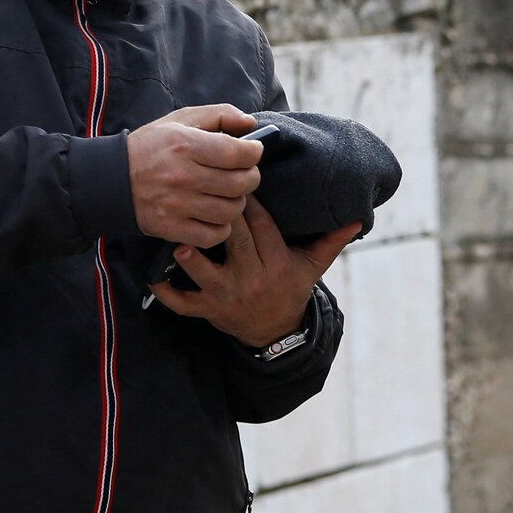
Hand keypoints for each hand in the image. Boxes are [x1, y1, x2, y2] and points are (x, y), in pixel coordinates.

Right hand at [129, 104, 262, 247]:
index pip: (239, 154)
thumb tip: (250, 124)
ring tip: (226, 193)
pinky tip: (214, 214)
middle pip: (240, 184)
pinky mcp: (172, 228)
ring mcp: (177, 205)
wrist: (111, 179)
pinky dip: (221, 227)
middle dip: (249, 177)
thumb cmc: (152, 147)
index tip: (251, 152)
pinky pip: (214, 235)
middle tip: (242, 173)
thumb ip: (219, 115)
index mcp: (186, 145)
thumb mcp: (180, 120)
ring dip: (236, 202)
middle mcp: (183, 176)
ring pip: (231, 211)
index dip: (254, 153)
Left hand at [151, 197, 357, 347]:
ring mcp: (227, 297)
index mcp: (277, 264)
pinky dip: (166, 290)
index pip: (264, 228)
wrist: (274, 333)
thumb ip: (332, 241)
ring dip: (189, 255)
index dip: (251, 204)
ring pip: (204, 273)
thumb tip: (358, 218)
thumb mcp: (313, 266)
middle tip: (204, 189)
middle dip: (222, 216)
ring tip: (177, 232)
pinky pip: (183, 303)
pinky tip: (153, 273)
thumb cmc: (291, 289)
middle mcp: (252, 279)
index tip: (239, 180)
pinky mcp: (208, 310)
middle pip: (235, 242)